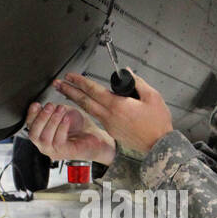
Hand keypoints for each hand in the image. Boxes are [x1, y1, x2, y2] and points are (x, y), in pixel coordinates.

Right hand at [24, 100, 115, 166]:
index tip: (36, 104)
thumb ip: (53, 109)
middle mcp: (45, 145)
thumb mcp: (64, 113)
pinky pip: (58, 142)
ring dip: (52, 121)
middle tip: (50, 106)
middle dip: (41, 117)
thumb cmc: (80, 127)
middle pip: (34, 133)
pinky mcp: (65, 153)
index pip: (29, 126)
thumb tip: (44, 103)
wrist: (96, 138)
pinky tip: (66, 119)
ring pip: (45, 138)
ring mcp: (54, 151)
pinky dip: (61, 128)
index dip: (31, 115)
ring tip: (59, 110)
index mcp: (42, 134)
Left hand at [53, 72, 172, 156]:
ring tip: (66, 92)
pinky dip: (88, 108)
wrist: (159, 145)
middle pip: (84, 101)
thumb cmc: (158, 123)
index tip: (70, 75)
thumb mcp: (152, 97)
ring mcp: (109, 125)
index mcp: (118, 106)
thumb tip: (127, 72)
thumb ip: (137, 82)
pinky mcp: (112, 131)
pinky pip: (97, 117)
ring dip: (76, 99)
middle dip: (69, 91)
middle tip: (57, 84)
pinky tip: (87, 103)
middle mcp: (110, 116)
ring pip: (89, 110)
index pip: (93, 91)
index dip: (80, 82)